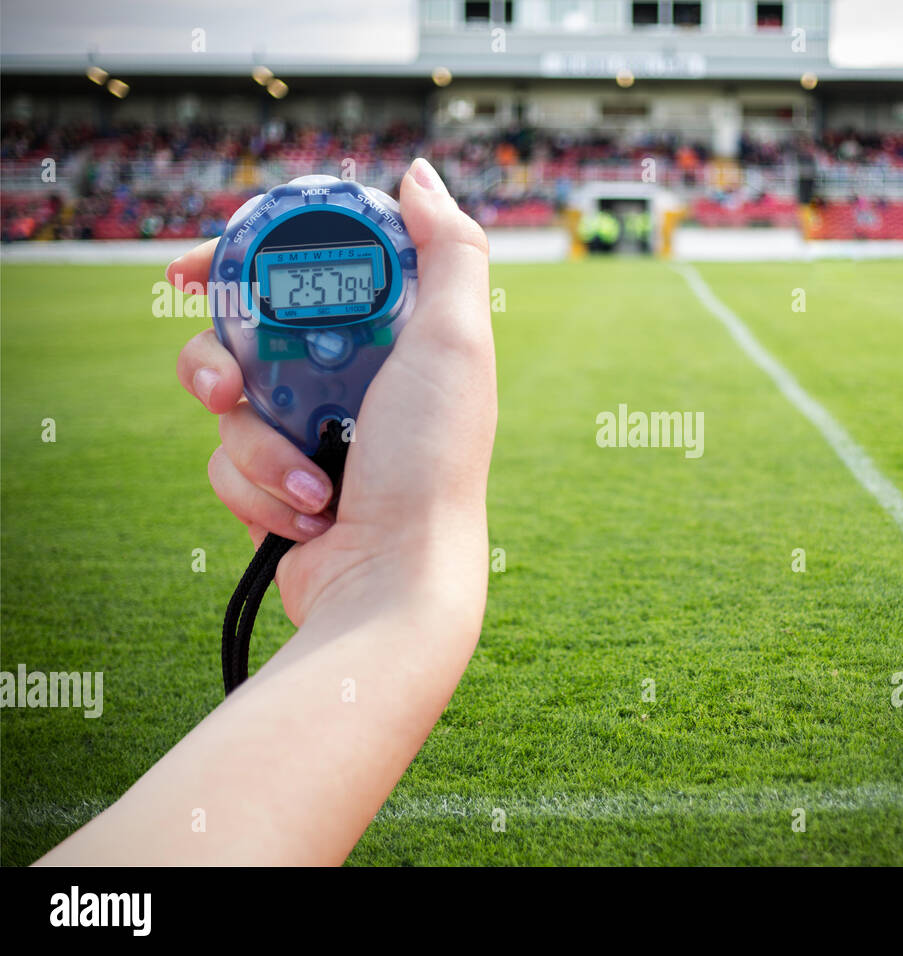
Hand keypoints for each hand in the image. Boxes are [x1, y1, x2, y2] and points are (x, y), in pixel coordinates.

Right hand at [172, 159, 495, 628]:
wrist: (394, 580)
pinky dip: (262, 490)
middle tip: (228, 386)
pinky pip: (228, 463)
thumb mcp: (456, 341)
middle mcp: (349, 380)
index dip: (241, 259)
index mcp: (389, 337)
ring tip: (312, 484)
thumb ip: (447, 251)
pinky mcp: (280, 485)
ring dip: (259, 447)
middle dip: (222, 363)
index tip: (191, 263)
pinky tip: (311, 516)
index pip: (301, 271)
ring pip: (228, 404)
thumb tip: (418, 177)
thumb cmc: (431, 462)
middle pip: (241, 334)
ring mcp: (312, 433)